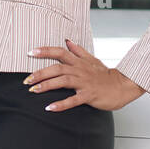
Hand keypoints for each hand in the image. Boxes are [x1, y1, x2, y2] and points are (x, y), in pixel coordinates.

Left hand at [24, 38, 145, 111]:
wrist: (123, 86)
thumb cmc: (106, 75)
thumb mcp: (92, 60)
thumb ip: (78, 51)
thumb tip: (67, 41)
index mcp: (79, 62)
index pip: (60, 52)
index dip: (45, 51)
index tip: (30, 52)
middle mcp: (80, 70)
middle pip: (57, 68)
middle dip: (40, 73)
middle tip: (27, 80)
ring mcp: (84, 83)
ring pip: (63, 81)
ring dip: (47, 85)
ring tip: (34, 90)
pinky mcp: (89, 95)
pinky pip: (74, 100)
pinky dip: (61, 104)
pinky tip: (50, 107)